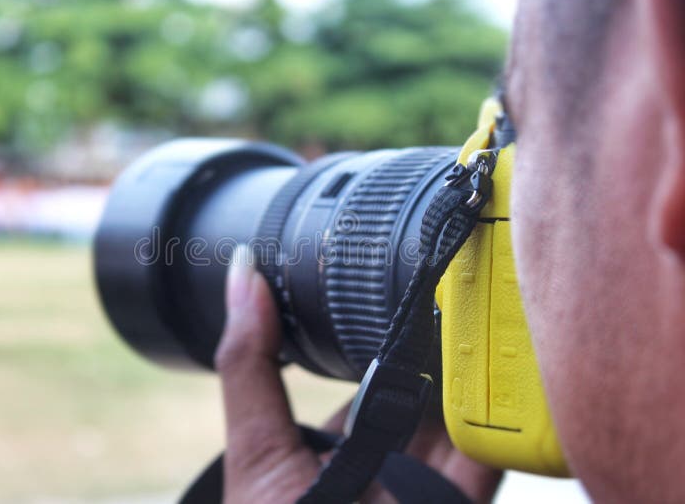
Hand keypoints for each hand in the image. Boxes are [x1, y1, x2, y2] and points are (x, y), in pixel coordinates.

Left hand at [215, 246, 502, 502]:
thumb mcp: (256, 454)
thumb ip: (250, 366)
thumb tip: (239, 270)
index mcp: (337, 445)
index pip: (366, 372)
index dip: (380, 327)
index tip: (390, 274)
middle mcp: (386, 460)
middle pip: (420, 386)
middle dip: (432, 341)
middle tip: (443, 278)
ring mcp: (426, 481)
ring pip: (461, 409)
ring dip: (472, 364)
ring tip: (477, 302)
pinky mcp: (460, 501)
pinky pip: (496, 448)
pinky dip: (509, 408)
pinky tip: (510, 358)